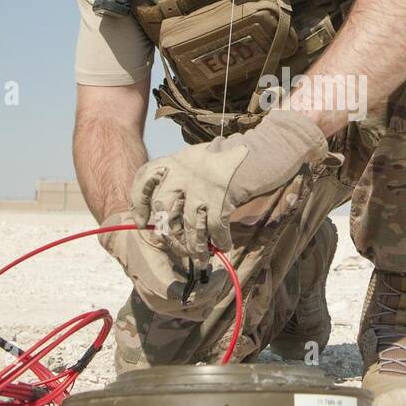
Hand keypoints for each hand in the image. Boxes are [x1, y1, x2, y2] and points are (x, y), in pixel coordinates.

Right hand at [97, 211, 228, 316]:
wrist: (125, 244)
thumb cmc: (145, 237)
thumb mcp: (165, 235)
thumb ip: (185, 246)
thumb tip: (209, 256)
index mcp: (157, 285)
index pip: (192, 297)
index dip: (211, 287)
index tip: (221, 271)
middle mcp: (159, 301)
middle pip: (199, 308)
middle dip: (215, 290)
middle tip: (223, 272)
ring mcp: (162, 307)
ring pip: (199, 312)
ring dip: (211, 295)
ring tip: (217, 277)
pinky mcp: (166, 307)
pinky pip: (192, 311)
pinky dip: (204, 299)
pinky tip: (206, 281)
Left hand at [130, 110, 327, 264]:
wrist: (266, 148)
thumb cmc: (231, 159)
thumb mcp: (199, 161)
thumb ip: (181, 180)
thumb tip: (166, 216)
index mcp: (175, 160)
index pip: (144, 180)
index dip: (139, 203)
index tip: (143, 223)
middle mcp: (184, 171)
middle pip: (164, 209)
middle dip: (169, 234)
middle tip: (177, 246)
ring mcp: (203, 183)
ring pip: (189, 224)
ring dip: (194, 246)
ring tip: (200, 257)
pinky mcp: (223, 195)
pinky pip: (215, 227)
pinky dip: (219, 240)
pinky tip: (224, 245)